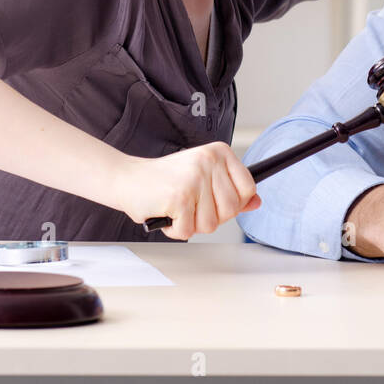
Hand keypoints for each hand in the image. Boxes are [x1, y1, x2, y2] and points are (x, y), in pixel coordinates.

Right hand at [119, 142, 259, 239]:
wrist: (127, 178)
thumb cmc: (165, 180)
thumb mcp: (203, 177)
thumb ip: (230, 189)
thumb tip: (256, 202)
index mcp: (219, 152)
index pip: (248, 188)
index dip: (234, 204)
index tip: (215, 202)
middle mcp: (209, 161)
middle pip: (232, 210)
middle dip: (211, 217)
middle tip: (191, 206)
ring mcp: (195, 179)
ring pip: (211, 225)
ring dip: (191, 225)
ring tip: (177, 208)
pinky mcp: (180, 197)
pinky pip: (188, 231)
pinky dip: (175, 230)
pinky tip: (166, 213)